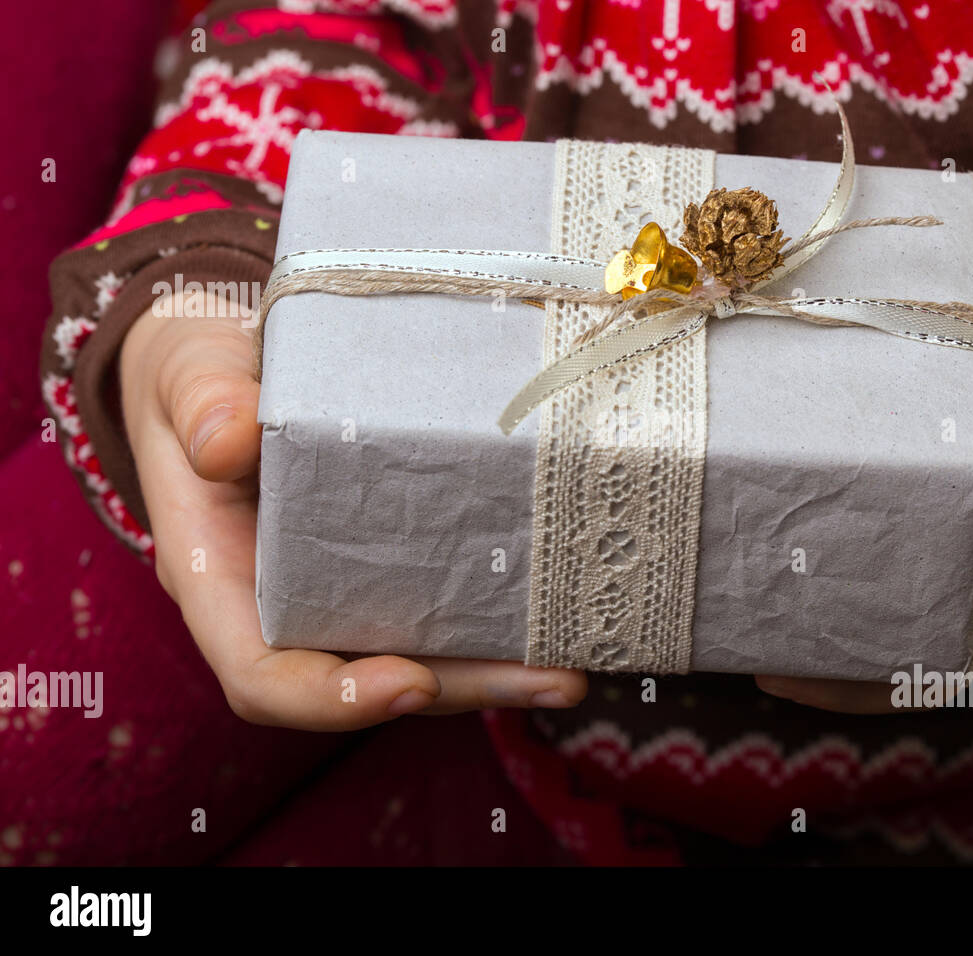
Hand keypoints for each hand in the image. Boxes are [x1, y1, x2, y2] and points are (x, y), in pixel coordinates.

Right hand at [121, 290, 586, 728]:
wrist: (230, 364)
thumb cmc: (200, 375)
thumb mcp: (189, 372)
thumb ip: (201, 401)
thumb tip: (225, 440)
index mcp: (219, 581)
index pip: (263, 675)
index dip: (331, 697)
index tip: (409, 680)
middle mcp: (284, 603)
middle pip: (368, 678)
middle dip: (459, 689)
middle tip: (550, 679)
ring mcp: (341, 589)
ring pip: (418, 654)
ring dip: (496, 668)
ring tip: (572, 666)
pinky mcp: (389, 561)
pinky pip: (439, 606)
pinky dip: (496, 619)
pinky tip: (561, 609)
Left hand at [755, 179, 972, 711]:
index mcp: (964, 550)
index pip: (895, 644)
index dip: (839, 674)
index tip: (770, 671)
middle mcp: (908, 508)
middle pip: (830, 581)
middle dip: (776, 604)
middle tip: (710, 607)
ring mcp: (873, 451)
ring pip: (800, 506)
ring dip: (751, 522)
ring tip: (688, 527)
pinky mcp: (846, 390)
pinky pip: (794, 423)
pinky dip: (756, 433)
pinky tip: (704, 433)